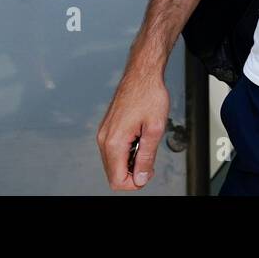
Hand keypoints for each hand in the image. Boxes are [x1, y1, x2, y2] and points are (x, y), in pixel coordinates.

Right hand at [97, 65, 169, 189]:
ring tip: (145, 143)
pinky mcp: (107, 128)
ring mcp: (104, 133)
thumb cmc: (149, 94)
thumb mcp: (155, 129)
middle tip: (150, 158)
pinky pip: (114, 151)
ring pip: (114, 163)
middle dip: (133, 173)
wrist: (142, 74)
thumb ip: (147, 157)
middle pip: (113, 174)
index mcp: (114, 141)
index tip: (149, 172)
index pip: (117, 180)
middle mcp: (104, 139)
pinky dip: (127, 151)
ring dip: (130, 161)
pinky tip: (139, 138)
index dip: (135, 183)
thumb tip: (141, 178)